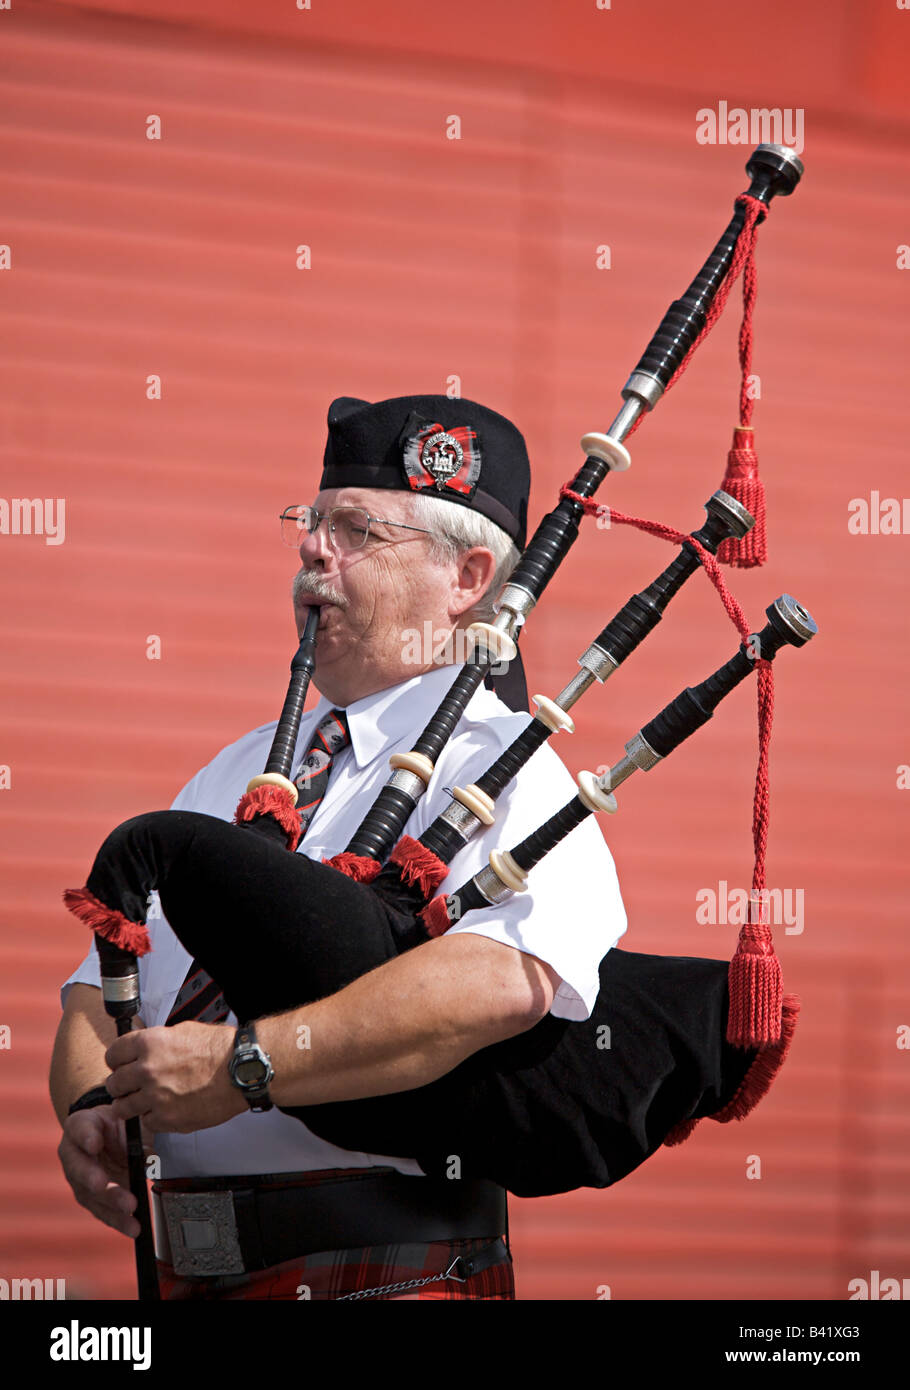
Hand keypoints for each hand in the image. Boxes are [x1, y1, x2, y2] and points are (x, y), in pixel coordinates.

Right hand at [58, 1106, 152, 1238]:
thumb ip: (136, 1134)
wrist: (113, 1136)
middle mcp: (73, 1153)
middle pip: (79, 1167)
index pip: (80, 1128)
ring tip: (130, 1212)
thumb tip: (149, 1154)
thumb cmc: (120, 1124)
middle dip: (91, 1177)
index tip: (94, 1144)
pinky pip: (102, 1211)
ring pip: (90, 1195)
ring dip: (110, 1205)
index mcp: (80, 1125)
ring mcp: (78, 1179)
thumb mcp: (129, 1119)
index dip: (86, 1136)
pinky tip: (132, 1227)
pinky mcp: (90, 1198)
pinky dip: (117, 1220)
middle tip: (102, 1184)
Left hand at [104, 1022, 245, 1133]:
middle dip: (121, 1084)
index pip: (113, 1054)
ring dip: (131, 1104)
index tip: (120, 1065)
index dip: (117, 1060)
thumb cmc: (219, 1049)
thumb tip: (142, 1051)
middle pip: (114, 1083)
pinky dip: (153, 1117)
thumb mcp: (182, 1031)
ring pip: (123, 1107)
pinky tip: (165, 1108)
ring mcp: (155, 1097)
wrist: (241, 1070)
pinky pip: (146, 1122)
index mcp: (149, 1044)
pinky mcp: (167, 1119)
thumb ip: (156, 1043)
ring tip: (144, 1100)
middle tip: (131, 1085)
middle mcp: (147, 1070)